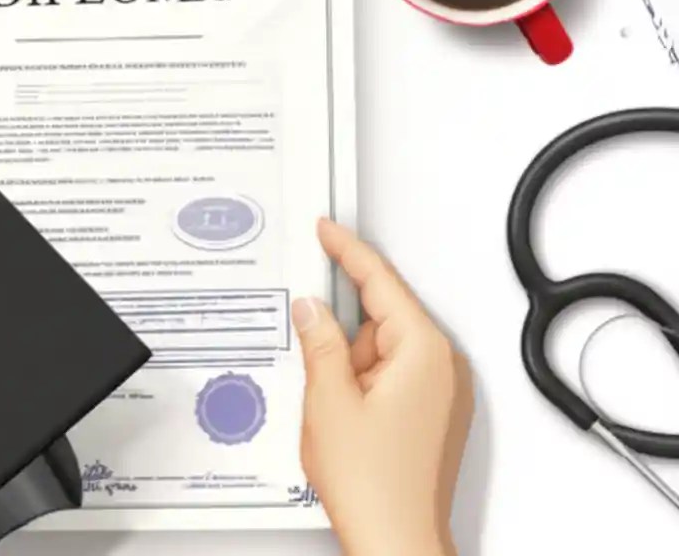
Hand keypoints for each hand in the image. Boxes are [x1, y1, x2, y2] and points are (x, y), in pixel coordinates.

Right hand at [293, 219, 473, 555]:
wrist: (396, 540)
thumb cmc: (374, 484)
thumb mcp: (328, 400)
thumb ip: (319, 341)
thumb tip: (313, 308)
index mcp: (423, 350)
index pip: (381, 281)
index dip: (347, 251)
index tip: (328, 229)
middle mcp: (443, 366)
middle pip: (381, 318)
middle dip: (341, 336)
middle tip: (317, 369)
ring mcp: (442, 391)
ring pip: (381, 351)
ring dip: (349, 368)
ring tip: (335, 413)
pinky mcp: (434, 413)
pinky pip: (392, 377)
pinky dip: (363, 386)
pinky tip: (346, 417)